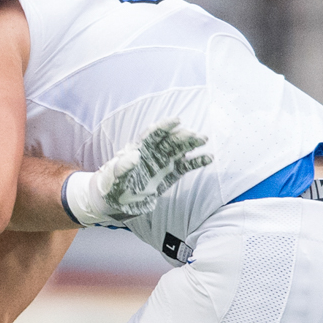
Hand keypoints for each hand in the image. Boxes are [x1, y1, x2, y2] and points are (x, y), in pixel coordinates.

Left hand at [65, 118, 212, 225]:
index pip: (153, 134)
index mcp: (140, 149)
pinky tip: (208, 158)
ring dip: (192, 144)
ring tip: (204, 139)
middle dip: (182, 136)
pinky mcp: (171, 174)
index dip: (164, 126)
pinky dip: (197, 161)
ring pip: (180, 150)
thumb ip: (123, 167)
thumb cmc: (113, 185)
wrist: (118, 201)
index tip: (177, 120)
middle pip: (170, 140)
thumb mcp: (115, 178)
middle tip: (195, 135)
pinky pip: (186, 165)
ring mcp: (164, 162)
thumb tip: (134, 155)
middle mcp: (154, 152)